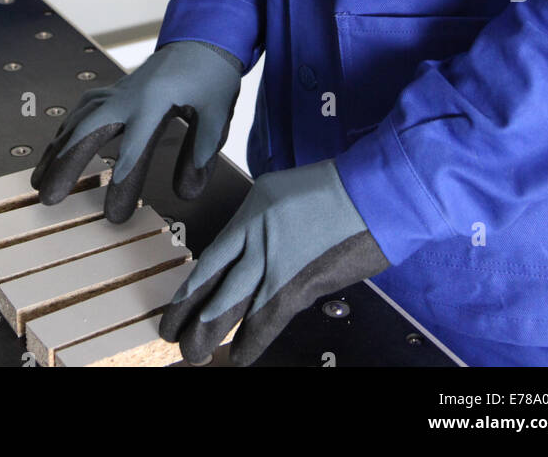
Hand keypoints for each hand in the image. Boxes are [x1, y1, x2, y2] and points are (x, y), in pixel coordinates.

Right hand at [30, 40, 241, 222]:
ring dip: (57, 149)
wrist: (202, 37)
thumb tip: (187, 194)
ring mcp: (119, 91)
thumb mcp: (217, 112)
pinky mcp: (116, 90)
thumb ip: (202, 150)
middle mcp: (130, 94)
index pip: (136, 141)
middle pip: (90, 128)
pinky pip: (84, 109)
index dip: (123, 173)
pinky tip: (55, 148)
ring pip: (79, 118)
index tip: (111, 208)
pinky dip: (66, 129)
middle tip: (49, 198)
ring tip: (38, 181)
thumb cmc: (212, 74)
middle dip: (67, 163)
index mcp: (156, 99)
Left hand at [159, 158, 390, 365]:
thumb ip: (269, 222)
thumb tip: (259, 252)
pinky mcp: (297, 280)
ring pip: (230, 300)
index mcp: (253, 207)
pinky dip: (251, 340)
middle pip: (212, 277)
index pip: (214, 252)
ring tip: (192, 351)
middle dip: (190, 309)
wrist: (376, 190)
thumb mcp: (290, 193)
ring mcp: (274, 256)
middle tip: (171, 332)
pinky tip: (238, 356)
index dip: (193, 282)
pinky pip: (265, 318)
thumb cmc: (345, 190)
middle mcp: (255, 230)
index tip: (178, 302)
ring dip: (209, 330)